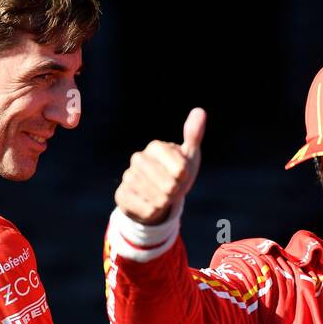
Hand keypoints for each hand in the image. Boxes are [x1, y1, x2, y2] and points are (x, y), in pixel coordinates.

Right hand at [114, 107, 205, 224]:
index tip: (181, 174)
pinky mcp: (122, 195)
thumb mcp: (189, 155)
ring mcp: (128, 176)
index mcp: (156, 147)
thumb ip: (193, 135)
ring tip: (162, 196)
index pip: (180, 169)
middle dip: (175, 192)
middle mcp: (138, 158)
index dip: (184, 177)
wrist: (158, 195)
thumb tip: (200, 111)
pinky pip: (146, 210)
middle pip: (169, 186)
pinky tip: (151, 204)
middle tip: (172, 188)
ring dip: (165, 203)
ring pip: (158, 199)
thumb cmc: (177, 173)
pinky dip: (154, 212)